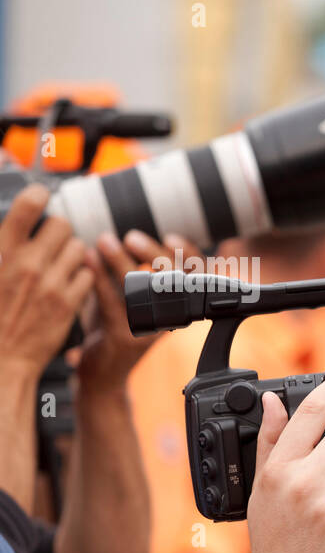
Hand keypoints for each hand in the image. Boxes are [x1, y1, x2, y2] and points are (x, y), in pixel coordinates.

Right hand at [0, 184, 94, 375]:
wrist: (2, 356)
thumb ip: (4, 246)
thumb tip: (16, 223)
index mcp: (2, 252)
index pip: (26, 207)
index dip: (39, 196)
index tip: (43, 196)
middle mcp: (27, 264)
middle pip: (62, 225)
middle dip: (60, 230)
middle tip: (53, 242)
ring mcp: (51, 284)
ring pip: (79, 249)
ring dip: (73, 253)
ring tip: (61, 265)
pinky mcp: (69, 303)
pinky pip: (88, 274)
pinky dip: (82, 277)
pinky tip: (71, 284)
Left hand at [76, 231, 199, 392]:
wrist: (101, 376)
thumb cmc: (111, 330)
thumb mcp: (125, 298)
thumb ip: (127, 272)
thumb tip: (119, 234)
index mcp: (177, 308)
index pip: (197, 279)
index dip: (191, 257)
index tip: (172, 238)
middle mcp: (169, 320)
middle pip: (175, 281)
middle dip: (155, 254)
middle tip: (131, 237)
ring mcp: (148, 331)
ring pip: (142, 290)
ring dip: (120, 261)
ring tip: (103, 241)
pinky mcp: (125, 339)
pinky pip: (112, 303)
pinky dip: (98, 278)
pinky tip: (87, 261)